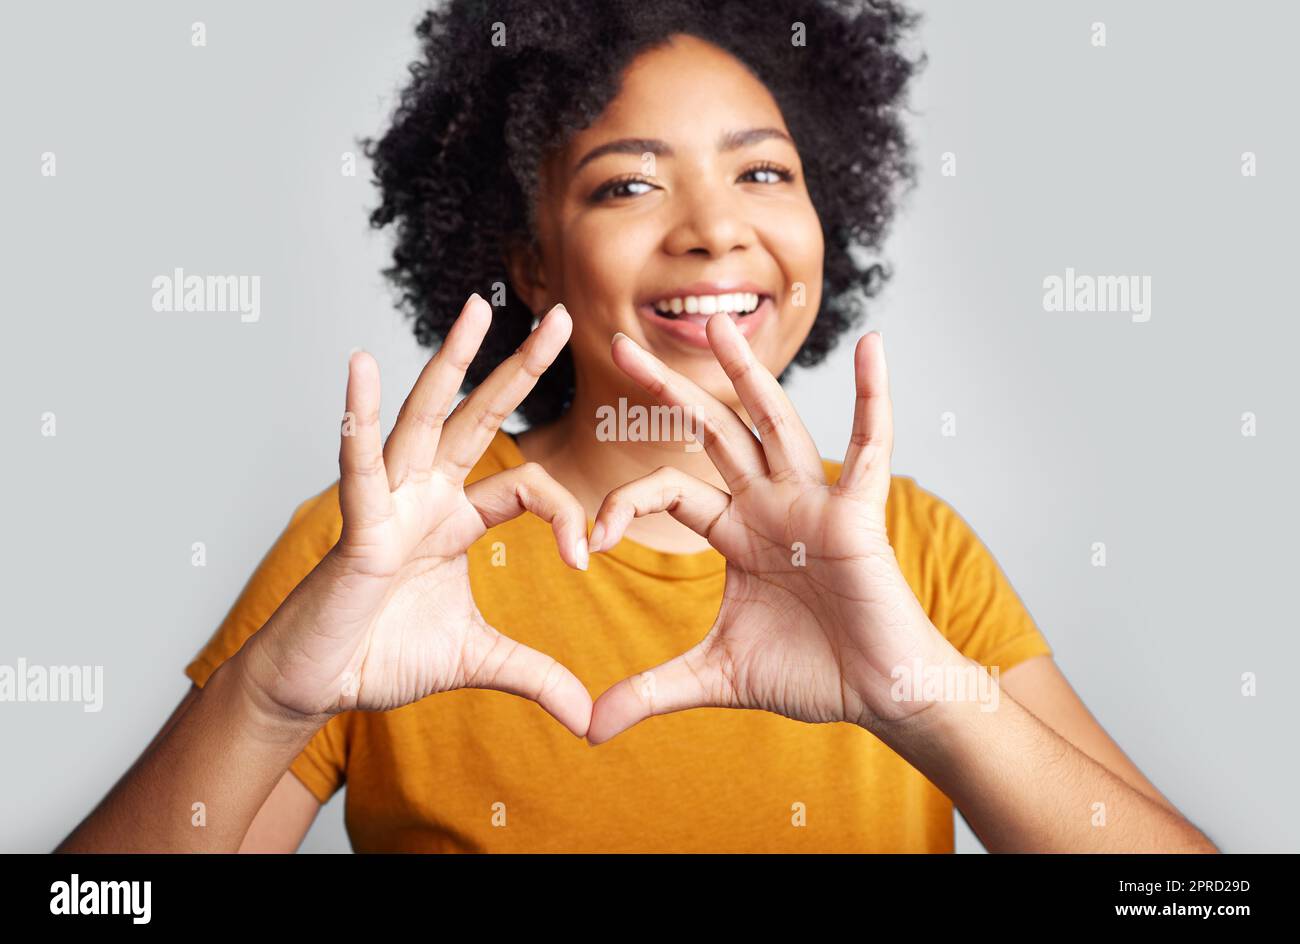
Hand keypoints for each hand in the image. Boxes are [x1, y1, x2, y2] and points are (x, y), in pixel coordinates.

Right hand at [238, 296, 592, 735]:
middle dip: (522, 369)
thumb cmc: (384, 658)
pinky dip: (358, 420)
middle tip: (564, 317)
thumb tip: (590, 719)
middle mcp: (426, 496)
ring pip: (425, 421)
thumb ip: (536, 677)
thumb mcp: (480, 662)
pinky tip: (360, 367)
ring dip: (449, 364)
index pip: (527, 487)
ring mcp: (390, 504)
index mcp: (457, 518)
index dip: (566, 515)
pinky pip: (359, 469)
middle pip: (481, 418)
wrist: (318, 689)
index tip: (588, 559)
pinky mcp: (357, 528)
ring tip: (475, 309)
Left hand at [585, 314, 963, 743]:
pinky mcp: (858, 512)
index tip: (592, 544)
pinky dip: (874, 397)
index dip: (624, 505)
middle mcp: (769, 503)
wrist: (879, 695)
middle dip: (667, 390)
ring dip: (747, 372)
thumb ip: (650, 691)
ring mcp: (814, 501)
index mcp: (734, 531)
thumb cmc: (810, 675)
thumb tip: (586, 729)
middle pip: (711, 432)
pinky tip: (874, 346)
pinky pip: (871, 445)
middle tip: (621, 343)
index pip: (666, 491)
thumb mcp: (715, 676)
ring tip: (720, 321)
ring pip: (774, 422)